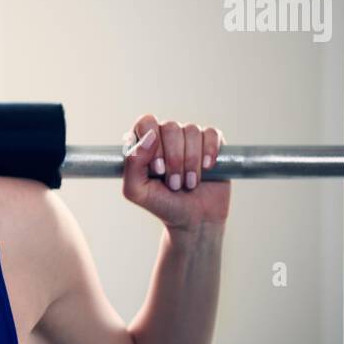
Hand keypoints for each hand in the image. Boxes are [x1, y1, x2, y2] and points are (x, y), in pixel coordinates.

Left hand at [121, 115, 230, 231]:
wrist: (193, 219)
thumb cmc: (162, 203)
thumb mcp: (136, 191)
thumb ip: (132, 163)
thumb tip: (151, 136)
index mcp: (143, 143)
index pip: (146, 123)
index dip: (153, 144)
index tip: (158, 170)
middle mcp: (165, 136)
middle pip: (171, 128)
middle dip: (174, 159)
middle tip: (174, 183)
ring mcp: (188, 138)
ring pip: (191, 131)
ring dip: (191, 161)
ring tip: (189, 183)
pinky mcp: (211, 143)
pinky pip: (211, 133)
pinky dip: (209, 152)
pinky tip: (207, 168)